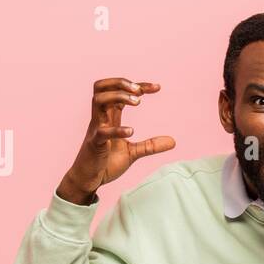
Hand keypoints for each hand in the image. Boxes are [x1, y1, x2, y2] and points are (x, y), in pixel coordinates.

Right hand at [60, 78, 175, 202]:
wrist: (89, 180)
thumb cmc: (106, 163)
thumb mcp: (133, 153)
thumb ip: (151, 145)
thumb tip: (173, 141)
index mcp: (109, 117)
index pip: (120, 91)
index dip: (137, 86)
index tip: (157, 87)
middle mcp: (101, 118)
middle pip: (102, 87)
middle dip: (121, 83)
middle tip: (139, 90)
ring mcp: (96, 129)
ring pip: (98, 100)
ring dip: (118, 96)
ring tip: (137, 102)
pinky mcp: (94, 144)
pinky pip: (102, 132)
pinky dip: (116, 130)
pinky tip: (131, 131)